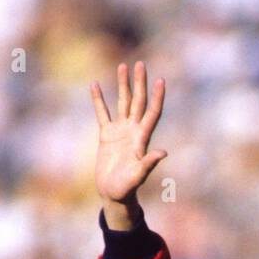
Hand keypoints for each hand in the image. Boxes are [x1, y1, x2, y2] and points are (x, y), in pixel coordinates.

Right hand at [90, 61, 166, 222]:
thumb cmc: (127, 188)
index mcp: (142, 139)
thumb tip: (163, 153)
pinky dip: (98, 100)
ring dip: (123, 85)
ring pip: (123, 103)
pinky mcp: (106, 135)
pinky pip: (102, 113)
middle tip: (141, 64)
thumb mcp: (138, 176)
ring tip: (123, 66)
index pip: (152, 113)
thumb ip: (149, 163)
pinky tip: (95, 84)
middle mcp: (133, 131)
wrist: (113, 194)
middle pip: (138, 102)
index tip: (160, 80)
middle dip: (140, 83)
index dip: (157, 97)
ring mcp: (120, 131)